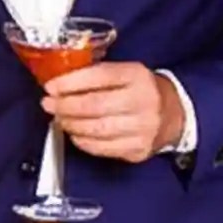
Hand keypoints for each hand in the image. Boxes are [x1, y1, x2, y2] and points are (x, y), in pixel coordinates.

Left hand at [41, 62, 183, 162]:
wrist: (174, 114)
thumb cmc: (141, 91)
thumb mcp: (126, 73)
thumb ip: (97, 76)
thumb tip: (60, 84)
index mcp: (137, 76)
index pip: (100, 76)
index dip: (70, 82)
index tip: (51, 87)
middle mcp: (143, 101)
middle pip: (95, 105)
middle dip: (65, 106)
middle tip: (49, 104)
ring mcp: (142, 128)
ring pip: (96, 129)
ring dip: (71, 124)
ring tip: (60, 119)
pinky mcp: (137, 149)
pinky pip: (101, 148)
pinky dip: (82, 141)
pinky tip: (75, 133)